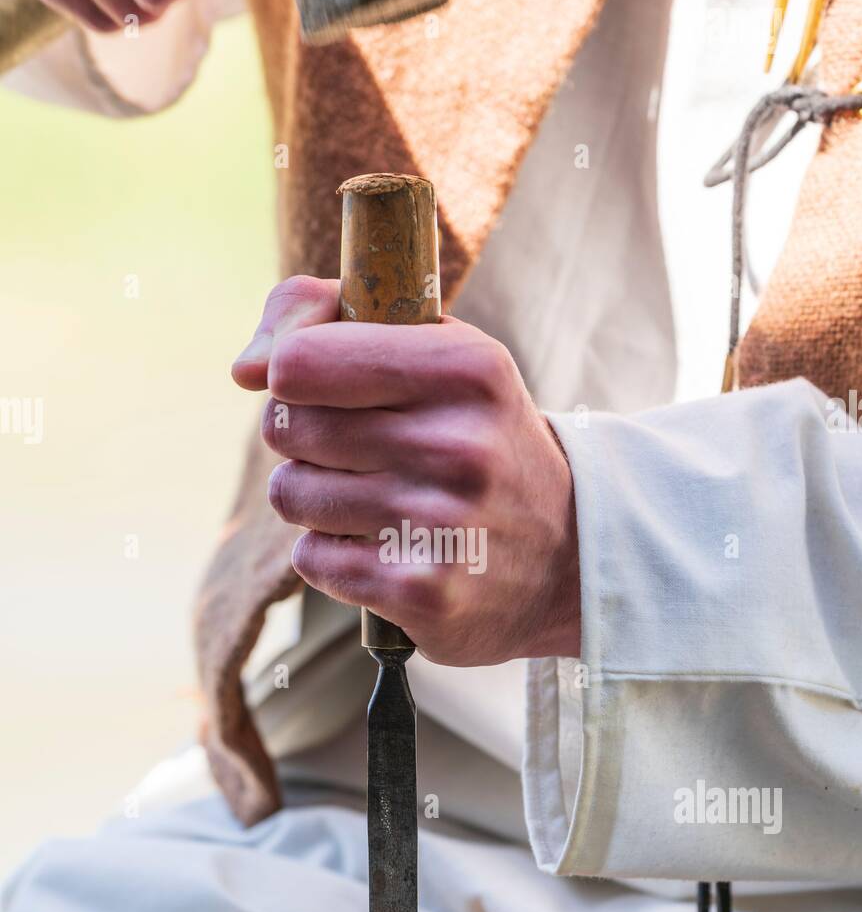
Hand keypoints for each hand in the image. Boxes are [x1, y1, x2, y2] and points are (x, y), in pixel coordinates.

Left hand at [233, 276, 580, 666]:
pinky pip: (312, 559)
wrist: (567, 556)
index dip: (292, 374)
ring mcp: (440, 524)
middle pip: (286, 428)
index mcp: (464, 369)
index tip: (324, 388)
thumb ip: (329, 319)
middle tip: (362, 450)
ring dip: (316, 499)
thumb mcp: (438, 351)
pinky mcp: (420, 592)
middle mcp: (457, 445)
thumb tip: (245, 368)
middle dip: (304, 438)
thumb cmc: (479, 436)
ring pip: (291, 494)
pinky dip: (334, 555)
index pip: (299, 362)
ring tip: (376, 500)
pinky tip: (385, 548)